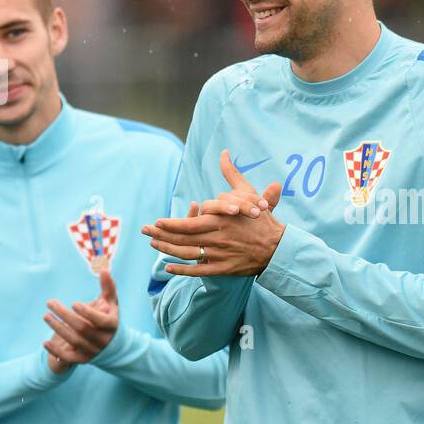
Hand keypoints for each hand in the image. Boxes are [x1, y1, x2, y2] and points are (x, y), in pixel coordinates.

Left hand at [42, 270, 120, 368]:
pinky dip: (56, 351)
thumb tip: (104, 270)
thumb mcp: (111, 303)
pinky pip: (69, 358)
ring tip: (46, 316)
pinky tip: (45, 342)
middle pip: (82, 328)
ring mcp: (93, 351)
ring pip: (73, 340)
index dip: (87, 312)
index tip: (74, 303)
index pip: (100, 320)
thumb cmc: (109, 318)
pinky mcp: (83, 359)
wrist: (112, 346)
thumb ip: (108, 287)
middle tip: (50, 303)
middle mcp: (103, 339)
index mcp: (111, 325)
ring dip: (57, 328)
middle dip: (64, 315)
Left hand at [140, 148, 286, 275]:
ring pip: (188, 253)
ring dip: (168, 249)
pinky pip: (199, 270)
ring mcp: (220, 254)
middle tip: (145, 231)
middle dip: (161, 234)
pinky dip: (182, 270)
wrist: (278, 247)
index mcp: (221, 220)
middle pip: (183, 237)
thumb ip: (232, 174)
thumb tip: (224, 153)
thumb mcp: (248, 193)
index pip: (190, 223)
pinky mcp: (224, 268)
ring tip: (154, 244)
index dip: (172, 223)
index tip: (158, 221)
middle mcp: (218, 237)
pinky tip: (168, 267)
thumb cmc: (262, 219)